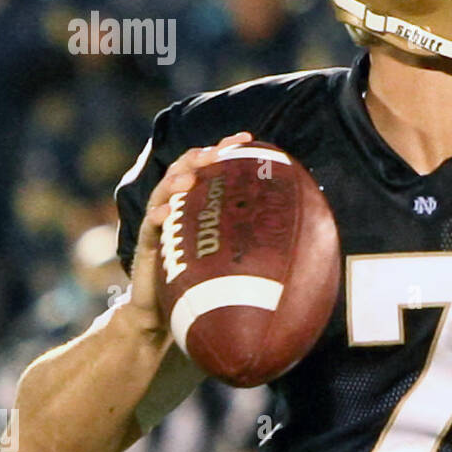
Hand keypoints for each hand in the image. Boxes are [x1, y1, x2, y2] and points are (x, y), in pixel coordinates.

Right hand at [124, 131, 253, 336]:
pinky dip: (156, 217)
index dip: (227, 148)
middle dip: (199, 157)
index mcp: (202, 202)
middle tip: (215, 153)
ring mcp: (161, 223)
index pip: (212, 166)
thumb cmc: (208, 280)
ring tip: (189, 179)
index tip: (248, 138)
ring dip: (175, 181)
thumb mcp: (236, 254)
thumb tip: (304, 234)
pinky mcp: (148, 245)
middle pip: (185, 170)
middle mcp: (180, 206)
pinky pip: (149, 228)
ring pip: (163, 192)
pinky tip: (165, 213)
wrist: (171, 312)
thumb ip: (258, 239)